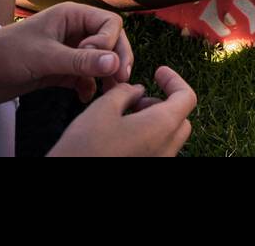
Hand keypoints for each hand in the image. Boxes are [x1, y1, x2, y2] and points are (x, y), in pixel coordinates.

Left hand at [0, 2, 133, 107]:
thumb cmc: (4, 55)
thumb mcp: (45, 57)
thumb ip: (81, 61)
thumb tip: (115, 64)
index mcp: (70, 15)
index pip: (109, 23)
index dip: (110, 42)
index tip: (99, 61)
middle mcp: (72, 30)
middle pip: (109, 41)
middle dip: (116, 59)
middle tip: (120, 80)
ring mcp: (66, 51)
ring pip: (99, 60)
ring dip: (106, 74)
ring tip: (108, 92)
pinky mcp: (59, 70)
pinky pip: (85, 75)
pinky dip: (89, 85)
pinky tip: (84, 97)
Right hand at [47, 66, 195, 156]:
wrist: (68, 182)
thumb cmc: (84, 147)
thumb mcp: (102, 108)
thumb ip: (126, 92)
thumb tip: (137, 91)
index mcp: (162, 127)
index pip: (187, 97)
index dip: (174, 80)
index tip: (157, 72)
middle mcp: (167, 149)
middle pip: (181, 118)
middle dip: (163, 103)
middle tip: (137, 100)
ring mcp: (159, 163)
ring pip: (169, 137)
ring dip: (155, 121)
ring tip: (124, 117)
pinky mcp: (147, 169)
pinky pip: (157, 151)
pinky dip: (148, 137)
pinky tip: (121, 135)